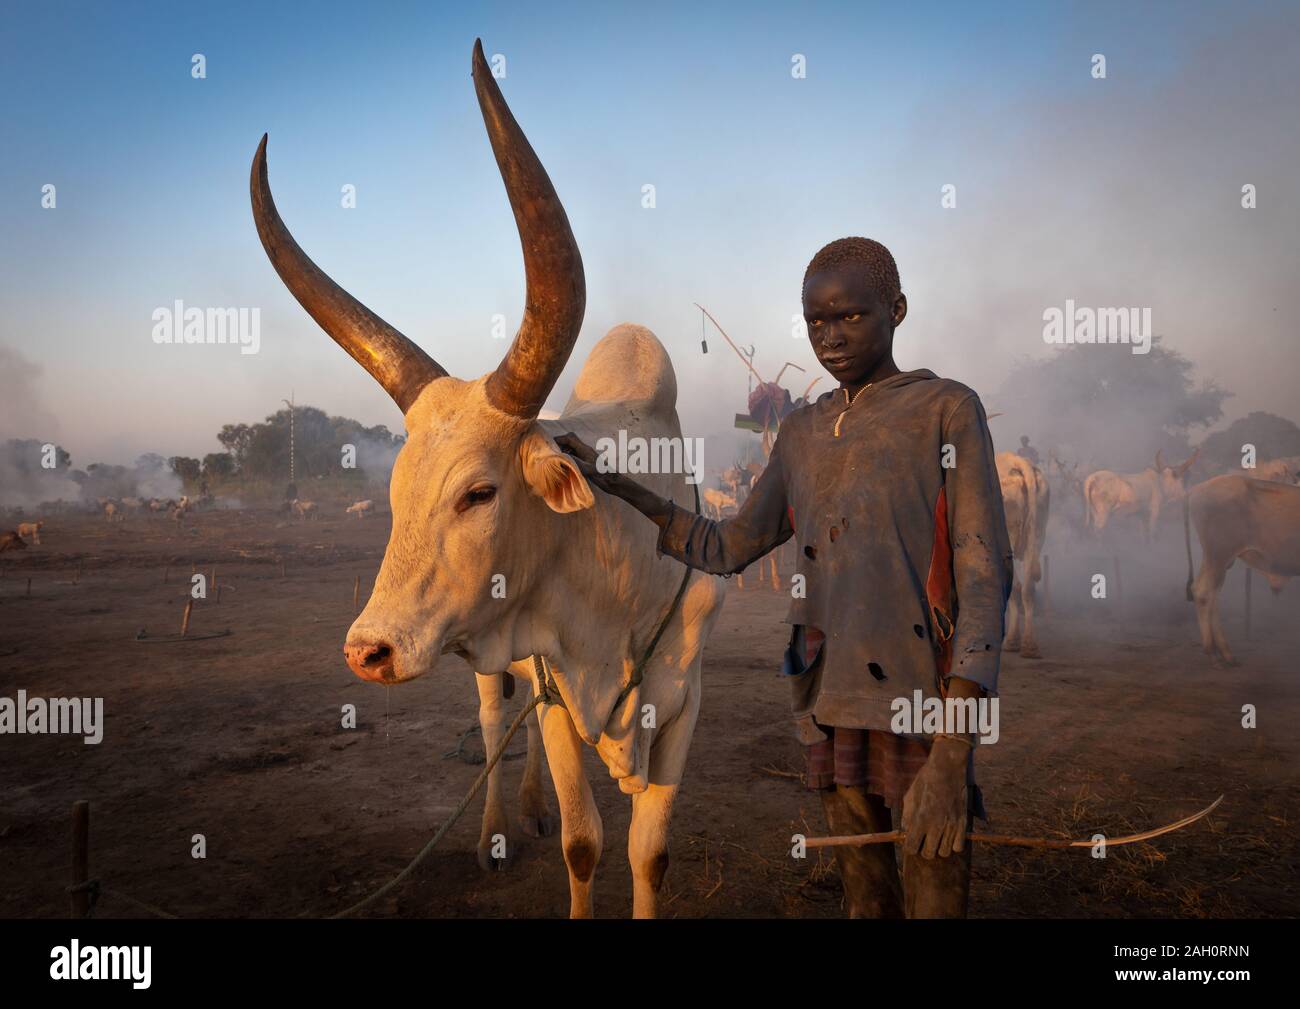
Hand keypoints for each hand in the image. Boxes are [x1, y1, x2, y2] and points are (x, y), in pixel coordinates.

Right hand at [554, 432, 617, 492]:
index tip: (549, 444)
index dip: (559, 439)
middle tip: (550, 451)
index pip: (570, 438)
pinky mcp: (587, 462)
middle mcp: (585, 450)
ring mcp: (586, 455)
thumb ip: (576, 462)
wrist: (613, 481)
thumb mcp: (588, 469)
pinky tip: (564, 465)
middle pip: (570, 441)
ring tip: (555, 458)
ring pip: (572, 448)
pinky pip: (575, 455)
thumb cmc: (603, 475)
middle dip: (559, 444)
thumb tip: (563, 457)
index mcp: (585, 449)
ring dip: (563, 451)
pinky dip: (568, 457)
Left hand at [900, 737, 969, 858]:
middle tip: (923, 839)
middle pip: (928, 854)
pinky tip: (948, 835)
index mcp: (920, 819)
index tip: (910, 842)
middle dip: (923, 849)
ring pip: (944, 852)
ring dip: (938, 847)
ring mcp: (952, 825)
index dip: (909, 847)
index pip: (911, 848)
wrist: (948, 768)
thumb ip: (907, 817)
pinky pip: (958, 846)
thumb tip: (906, 831)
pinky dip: (952, 844)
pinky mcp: (963, 822)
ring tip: (936, 837)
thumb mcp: (910, 796)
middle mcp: (936, 825)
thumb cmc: (925, 780)